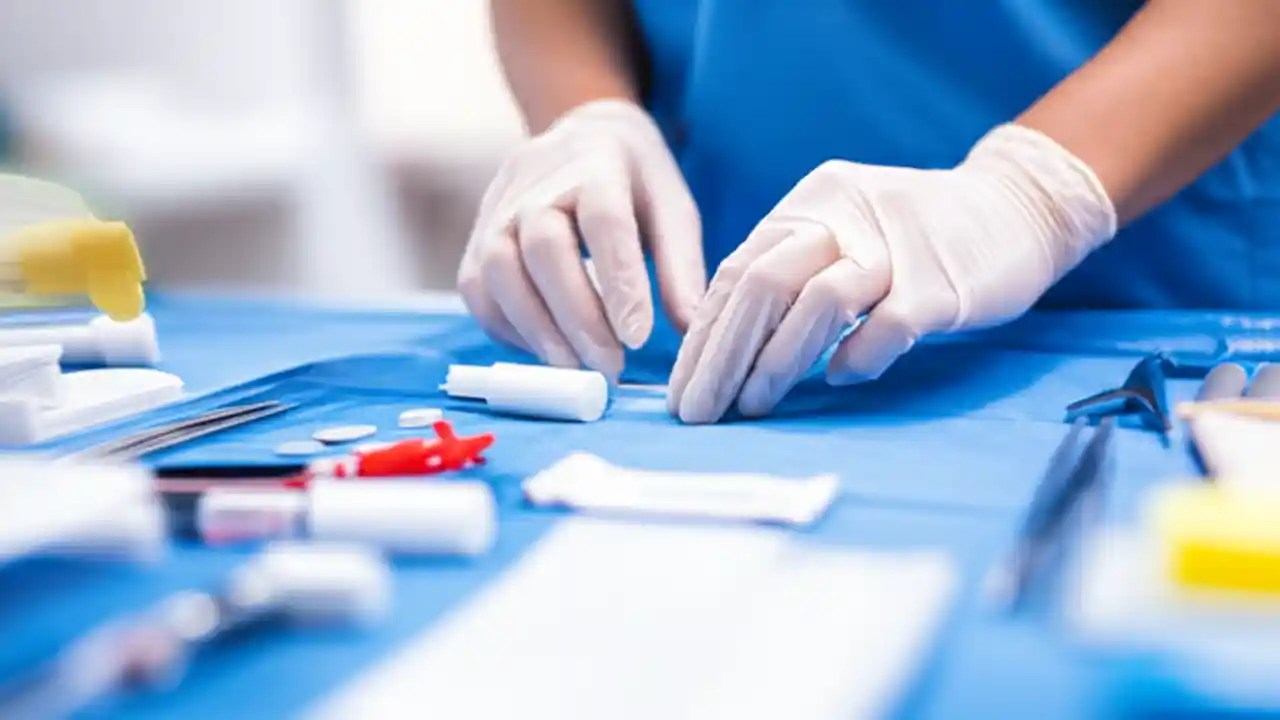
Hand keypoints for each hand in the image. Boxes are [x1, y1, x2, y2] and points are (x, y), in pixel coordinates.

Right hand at [458, 99, 704, 380]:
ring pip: (500, 271)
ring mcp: (498, 210)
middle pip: (545, 248)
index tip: (638, 338)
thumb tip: (690, 332)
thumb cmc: (634, 183)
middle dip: (577, 316)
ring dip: (537, 329)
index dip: (619, 281)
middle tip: (610, 366)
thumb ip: (680, 268)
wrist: (579, 138)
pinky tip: (547, 350)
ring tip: (576, 367)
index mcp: (598, 166)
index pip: (604, 221)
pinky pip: (479, 290)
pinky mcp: (476, 240)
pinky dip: (509, 329)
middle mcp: (537, 183)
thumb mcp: (672, 210)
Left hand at [667, 124, 1116, 423]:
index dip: (704, 337)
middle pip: (762, 284)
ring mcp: (894, 249)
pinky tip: (836, 379)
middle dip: (721, 357)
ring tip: (752, 407)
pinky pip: (886, 326)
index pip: (737, 272)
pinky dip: (855, 357)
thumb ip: (790, 279)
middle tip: (700, 413)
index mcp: (809, 205)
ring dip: (774, 363)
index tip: (683, 391)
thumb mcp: (841, 239)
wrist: (1018, 207)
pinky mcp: (941, 284)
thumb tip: (724, 347)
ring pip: (817, 302)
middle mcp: (843, 217)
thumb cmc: (916, 240)